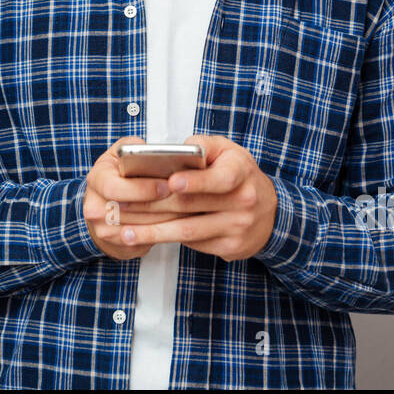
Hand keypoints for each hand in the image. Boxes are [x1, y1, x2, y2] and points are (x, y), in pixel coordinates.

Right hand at [82, 136, 191, 259]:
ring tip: (190, 209)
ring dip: (167, 219)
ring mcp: (102, 228)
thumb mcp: (120, 154)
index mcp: (96, 179)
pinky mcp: (115, 243)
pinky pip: (143, 239)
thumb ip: (133, 148)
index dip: (143, 188)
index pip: (115, 188)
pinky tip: (180, 221)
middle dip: (162, 204)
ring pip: (140, 228)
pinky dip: (163, 231)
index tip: (166, 186)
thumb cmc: (117, 173)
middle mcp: (94, 206)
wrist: (102, 203)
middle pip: (131, 210)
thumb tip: (152, 152)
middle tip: (187, 199)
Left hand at [110, 134, 277, 260]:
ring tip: (125, 232)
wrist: (270, 214)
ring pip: (188, 230)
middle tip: (123, 207)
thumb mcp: (228, 151)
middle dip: (154, 207)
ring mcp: (237, 227)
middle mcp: (243, 201)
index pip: (220, 178)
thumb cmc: (241, 176)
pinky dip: (166, 239)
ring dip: (153, 232)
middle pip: (192, 206)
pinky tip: (145, 238)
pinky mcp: (229, 247)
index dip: (195, 181)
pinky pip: (193, 242)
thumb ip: (202, 145)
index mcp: (241, 172)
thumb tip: (177, 150)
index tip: (172, 182)